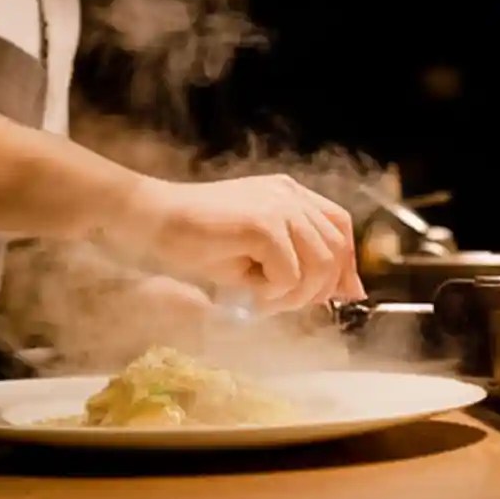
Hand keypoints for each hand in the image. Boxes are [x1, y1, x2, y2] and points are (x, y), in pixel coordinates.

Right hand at [124, 175, 366, 312]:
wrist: (154, 218)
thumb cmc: (195, 238)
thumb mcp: (254, 252)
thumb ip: (296, 262)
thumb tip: (343, 292)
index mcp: (289, 194)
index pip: (339, 226)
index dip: (345, 264)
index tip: (339, 294)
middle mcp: (290, 195)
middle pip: (335, 250)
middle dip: (319, 289)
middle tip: (283, 304)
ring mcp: (278, 207)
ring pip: (319, 266)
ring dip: (295, 295)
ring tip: (264, 300)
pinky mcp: (262, 224)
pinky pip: (290, 275)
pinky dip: (274, 294)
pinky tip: (250, 293)